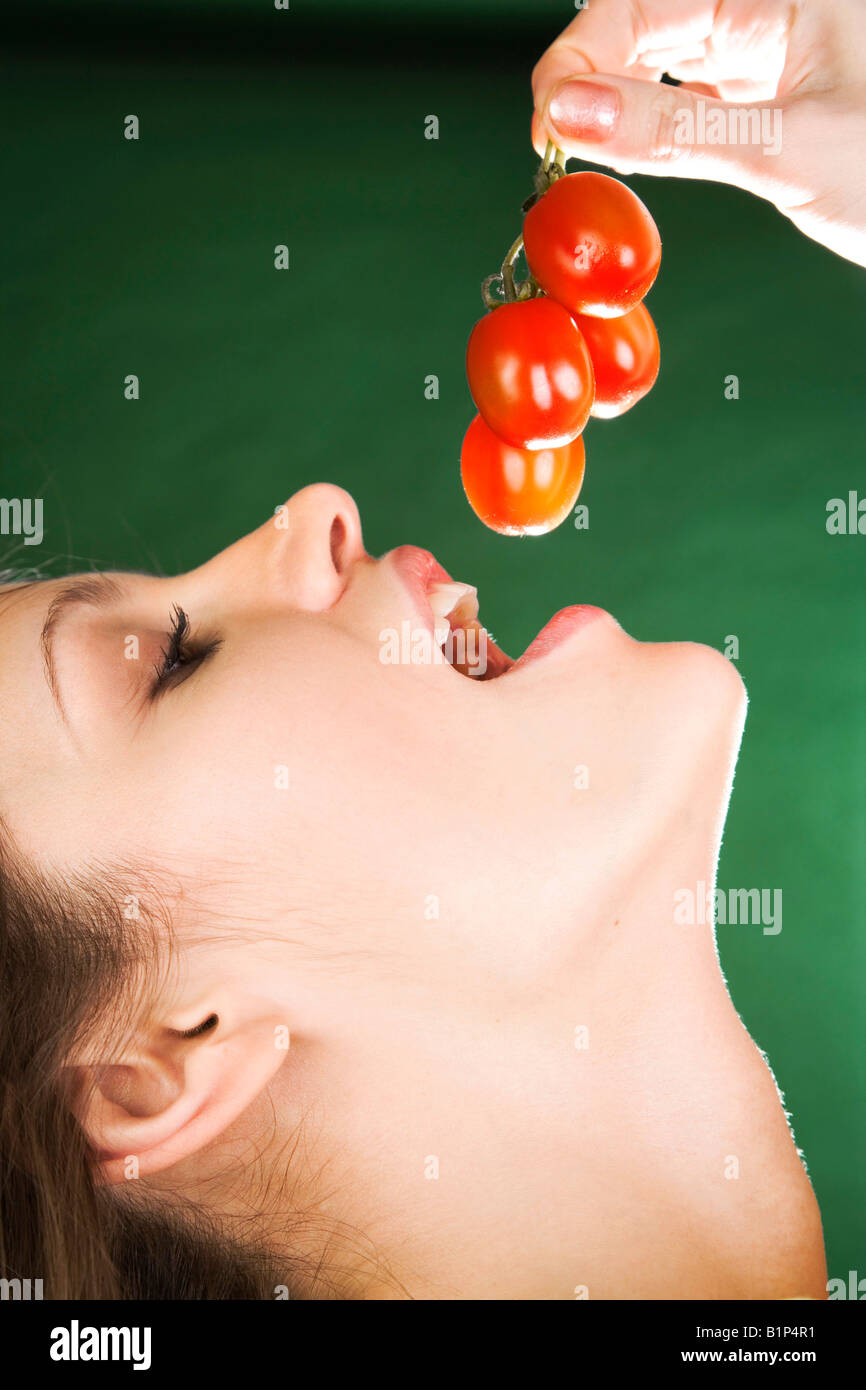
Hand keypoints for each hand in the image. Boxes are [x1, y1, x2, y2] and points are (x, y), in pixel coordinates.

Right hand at [532, 0, 865, 266]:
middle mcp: (767, 0)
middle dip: (587, 79)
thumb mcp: (789, 152)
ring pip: (655, 58)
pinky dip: (651, 130)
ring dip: (613, 107)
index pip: (640, 2)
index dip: (578, 56)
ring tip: (584, 159)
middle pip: (639, 22)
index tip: (548, 124)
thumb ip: (673, 134)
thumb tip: (568, 114)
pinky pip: (685, 95)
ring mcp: (766, 40)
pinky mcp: (765, 86)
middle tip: (556, 151)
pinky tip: (632, 159)